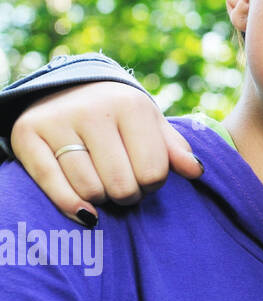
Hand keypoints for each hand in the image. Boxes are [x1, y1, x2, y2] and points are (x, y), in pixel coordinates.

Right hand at [9, 83, 203, 225]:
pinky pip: (51, 183)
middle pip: (122, 184)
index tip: (147, 180)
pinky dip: (71, 205)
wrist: (66, 89)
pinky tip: (85, 211)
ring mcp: (58, 121)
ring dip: (101, 200)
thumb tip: (197, 171)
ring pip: (89, 188)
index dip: (153, 185)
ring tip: (104, 188)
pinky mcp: (27, 134)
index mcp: (131, 106)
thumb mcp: (149, 124)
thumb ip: (174, 149)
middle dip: (128, 195)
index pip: (153, 171)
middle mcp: (93, 110)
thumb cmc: (119, 115)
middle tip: (125, 188)